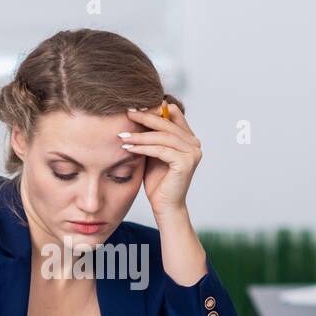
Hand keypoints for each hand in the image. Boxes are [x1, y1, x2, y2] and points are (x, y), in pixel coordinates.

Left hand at [121, 103, 208, 285]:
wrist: (165, 207)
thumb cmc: (157, 182)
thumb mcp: (152, 153)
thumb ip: (151, 136)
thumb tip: (136, 113)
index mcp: (188, 138)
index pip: (173, 114)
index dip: (154, 109)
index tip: (133, 107)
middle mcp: (194, 144)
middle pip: (167, 123)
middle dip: (145, 118)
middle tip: (126, 113)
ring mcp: (193, 153)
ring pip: (163, 136)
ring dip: (140, 134)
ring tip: (122, 134)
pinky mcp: (186, 163)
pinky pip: (161, 150)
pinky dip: (143, 147)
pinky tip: (128, 147)